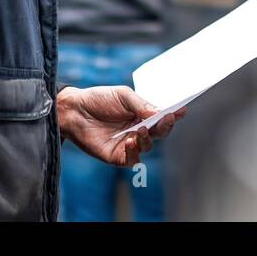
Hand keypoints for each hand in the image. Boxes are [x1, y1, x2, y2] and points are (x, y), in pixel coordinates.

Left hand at [56, 85, 184, 166]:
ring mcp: (129, 143)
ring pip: (148, 146)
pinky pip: (132, 159)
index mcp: (142, 114)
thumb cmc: (98, 99)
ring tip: (139, 129)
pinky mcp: (117, 156)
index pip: (162, 117)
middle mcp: (138, 129)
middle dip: (165, 126)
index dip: (174, 115)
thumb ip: (141, 105)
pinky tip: (130, 141)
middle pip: (159, 133)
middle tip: (166, 119)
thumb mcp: (123, 95)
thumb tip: (160, 113)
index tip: (182, 110)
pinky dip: (134, 152)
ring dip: (147, 139)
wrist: (74, 111)